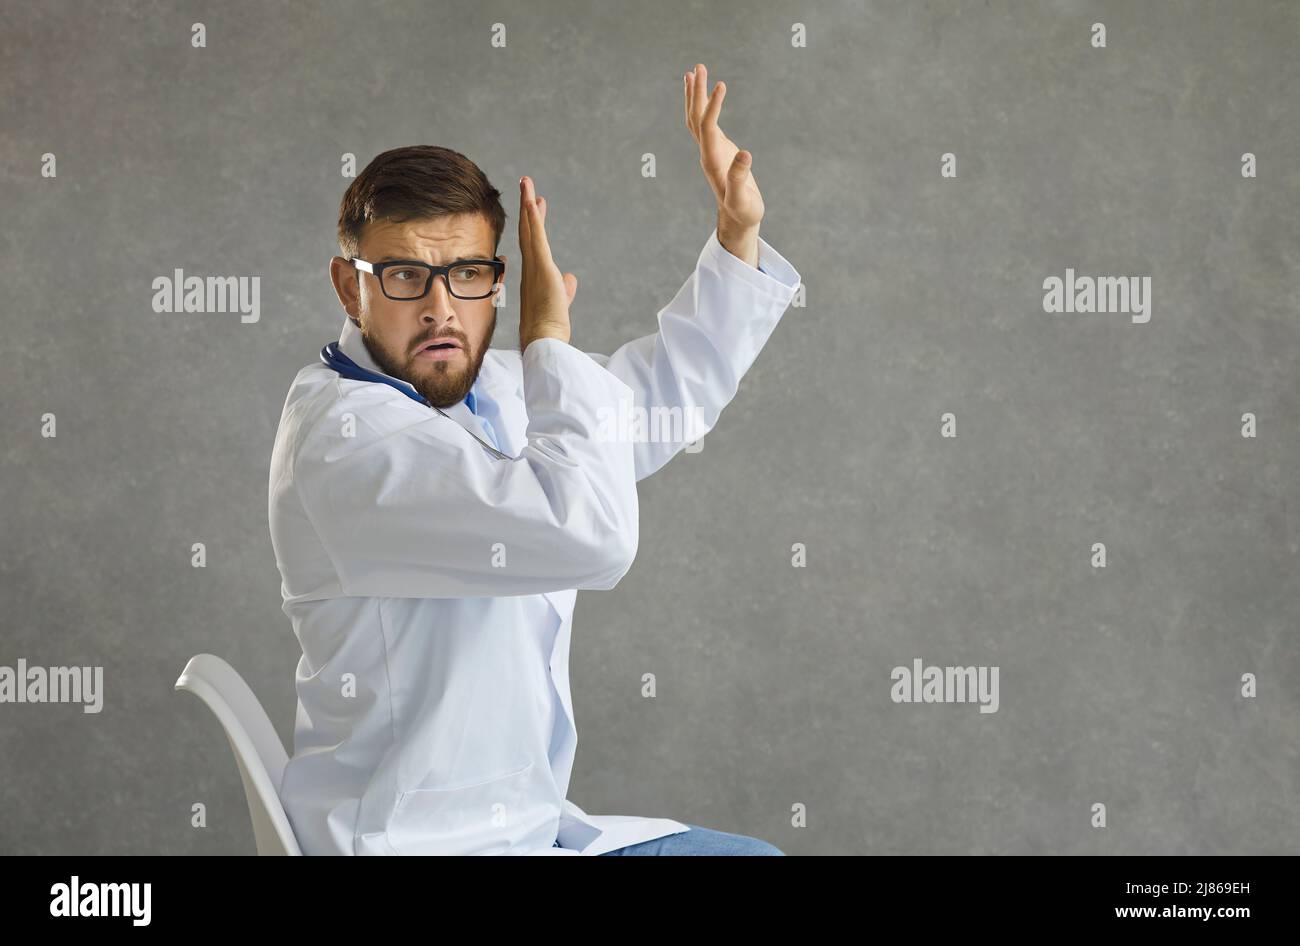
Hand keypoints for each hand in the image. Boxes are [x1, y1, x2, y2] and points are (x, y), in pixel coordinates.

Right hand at [517, 175, 576, 351]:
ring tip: (527, 182)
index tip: (534, 208)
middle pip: (528, 233)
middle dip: (528, 210)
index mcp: (535, 278)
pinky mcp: (541, 266)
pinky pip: (536, 236)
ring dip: (528, 204)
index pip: (534, 246)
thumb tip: (570, 278)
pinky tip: (532, 199)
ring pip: (530, 229)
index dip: (533, 226)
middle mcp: (530, 269)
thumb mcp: (560, 302)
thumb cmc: (549, 329)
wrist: (543, 340)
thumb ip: (565, 288)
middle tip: (527, 187)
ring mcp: (534, 266)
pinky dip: (533, 217)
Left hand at [684, 63, 764, 249]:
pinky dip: (703, 106)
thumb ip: (741, 178)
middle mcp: (706, 153)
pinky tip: (705, 95)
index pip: (707, 127)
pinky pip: (705, 124)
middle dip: (696, 92)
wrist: (737, 221)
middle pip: (695, 117)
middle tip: (698, 66)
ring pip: (697, 119)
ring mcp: (710, 151)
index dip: (712, 106)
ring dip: (695, 96)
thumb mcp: (743, 199)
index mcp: (712, 161)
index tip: (721, 85)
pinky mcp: (717, 151)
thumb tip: (745, 154)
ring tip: (694, 72)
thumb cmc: (743, 212)